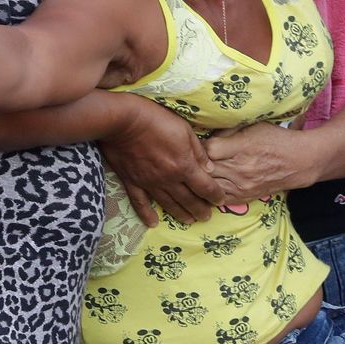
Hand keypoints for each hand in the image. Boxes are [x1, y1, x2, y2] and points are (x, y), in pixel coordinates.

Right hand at [97, 98, 224, 226]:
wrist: (124, 120)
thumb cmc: (157, 120)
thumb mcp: (185, 130)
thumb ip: (198, 151)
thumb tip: (210, 168)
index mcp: (184, 166)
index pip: (205, 186)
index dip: (214, 195)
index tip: (220, 200)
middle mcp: (169, 179)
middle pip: (188, 200)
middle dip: (200, 209)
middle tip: (206, 217)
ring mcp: (150, 183)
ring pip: (168, 204)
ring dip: (180, 214)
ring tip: (189, 221)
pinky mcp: (133, 182)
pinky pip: (141, 203)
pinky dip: (147, 214)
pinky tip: (153, 223)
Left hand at [203, 122, 313, 201]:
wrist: (298, 161)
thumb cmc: (275, 139)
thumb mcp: (253, 125)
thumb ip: (229, 130)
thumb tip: (208, 133)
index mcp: (242, 147)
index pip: (209, 149)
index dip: (200, 145)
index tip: (198, 143)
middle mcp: (240, 169)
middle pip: (205, 169)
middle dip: (197, 163)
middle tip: (192, 158)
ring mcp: (242, 186)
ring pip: (209, 186)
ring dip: (201, 179)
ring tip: (196, 172)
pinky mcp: (244, 197)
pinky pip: (219, 199)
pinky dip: (210, 192)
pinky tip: (207, 185)